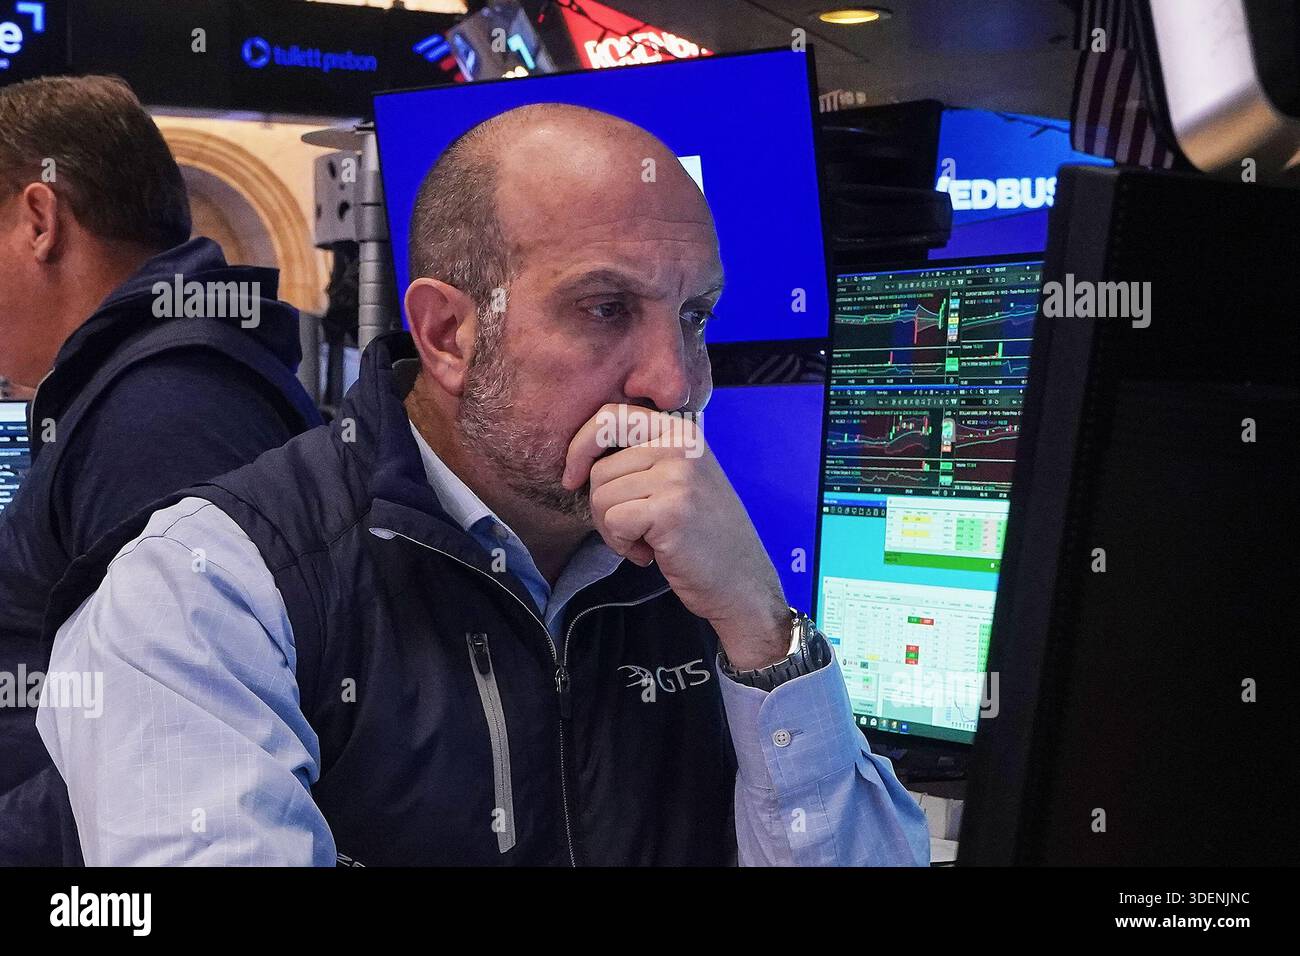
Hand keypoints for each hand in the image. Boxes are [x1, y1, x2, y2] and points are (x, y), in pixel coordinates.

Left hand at [563, 404, 790, 669]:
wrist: (740, 580)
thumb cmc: (700, 534)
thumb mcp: (678, 477)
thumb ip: (641, 454)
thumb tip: (579, 451)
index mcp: (680, 429)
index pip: (609, 415)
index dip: (580, 447)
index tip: (573, 478)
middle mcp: (681, 443)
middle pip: (599, 468)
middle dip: (602, 507)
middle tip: (630, 528)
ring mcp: (678, 475)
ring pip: (601, 496)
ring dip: (613, 530)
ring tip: (646, 541)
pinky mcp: (671, 509)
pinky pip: (613, 521)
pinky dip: (621, 545)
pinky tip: (650, 553)